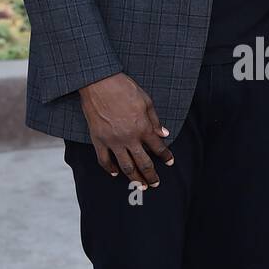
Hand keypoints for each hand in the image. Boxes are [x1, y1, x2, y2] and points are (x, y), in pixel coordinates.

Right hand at [78, 72, 174, 186]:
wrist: (99, 83)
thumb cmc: (124, 88)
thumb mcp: (146, 101)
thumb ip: (155, 120)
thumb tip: (164, 134)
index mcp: (143, 127)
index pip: (158, 148)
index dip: (166, 156)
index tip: (170, 162)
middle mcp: (129, 138)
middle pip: (144, 163)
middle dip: (152, 175)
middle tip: (156, 183)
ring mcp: (113, 141)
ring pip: (126, 166)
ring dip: (135, 178)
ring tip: (140, 186)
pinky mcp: (98, 140)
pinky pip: (104, 160)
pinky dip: (110, 169)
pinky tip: (115, 173)